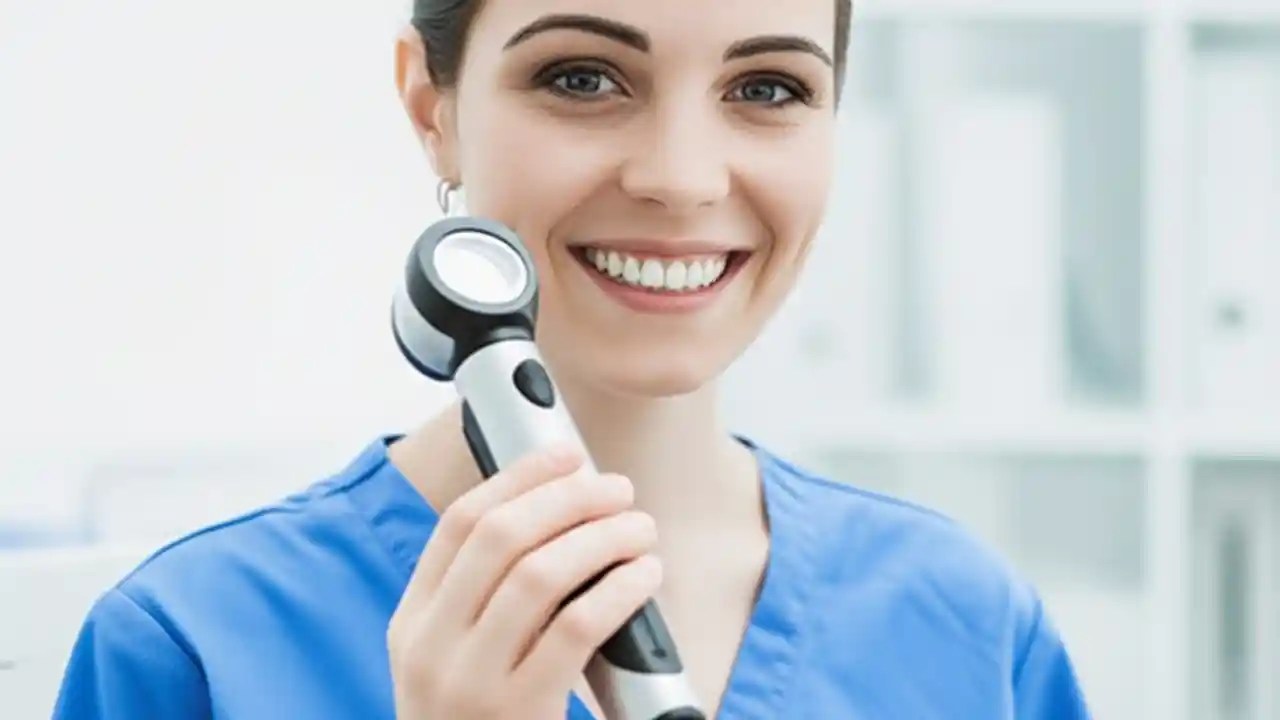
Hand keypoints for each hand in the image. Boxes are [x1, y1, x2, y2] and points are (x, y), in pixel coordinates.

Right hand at [387, 445, 661, 718]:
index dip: (518, 478)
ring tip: (638, 527)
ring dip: (600, 536)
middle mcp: (430, 647)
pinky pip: (577, 626)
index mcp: (411, 623)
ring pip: (539, 572)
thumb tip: (559, 513)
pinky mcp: (519, 712)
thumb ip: (481, 598)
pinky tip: (643, 576)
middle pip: (500, 536)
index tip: (566, 455)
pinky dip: (618, 588)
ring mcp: (470, 682)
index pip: (458, 524)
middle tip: (615, 488)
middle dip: (566, 498)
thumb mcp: (452, 659)